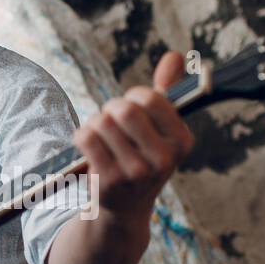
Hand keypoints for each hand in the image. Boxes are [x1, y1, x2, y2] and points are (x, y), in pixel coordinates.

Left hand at [72, 51, 194, 225]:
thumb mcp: (162, 128)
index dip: (135, 96)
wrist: (126, 207)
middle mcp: (164, 160)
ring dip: (95, 123)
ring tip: (102, 137)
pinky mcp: (109, 181)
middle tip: (112, 122)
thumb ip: (169, 89)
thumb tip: (174, 56)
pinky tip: (90, 148)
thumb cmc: (144, 157)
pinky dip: (82, 135)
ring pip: (101, 122)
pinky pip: (85, 137)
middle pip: (123, 109)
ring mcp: (136, 173)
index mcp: (182, 142)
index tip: (134, 108)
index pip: (152, 98)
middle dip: (112, 108)